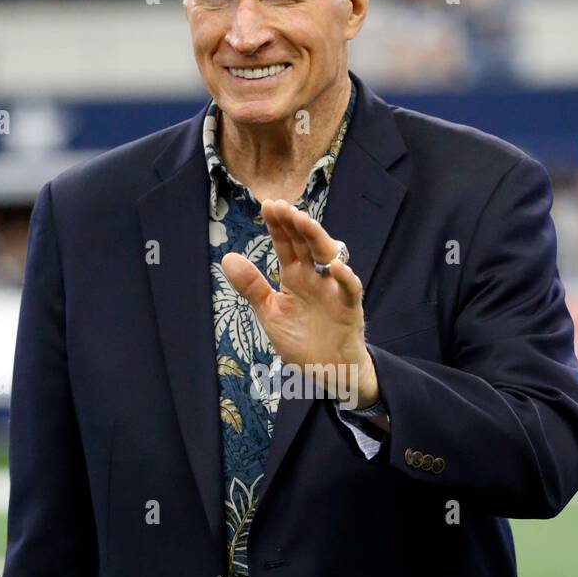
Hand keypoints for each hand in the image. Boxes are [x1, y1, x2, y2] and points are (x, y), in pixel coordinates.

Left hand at [221, 199, 378, 406]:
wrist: (327, 371)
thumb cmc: (300, 340)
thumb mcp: (270, 313)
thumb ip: (252, 286)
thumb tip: (227, 257)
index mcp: (295, 276)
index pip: (286, 245)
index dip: (278, 226)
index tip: (268, 205)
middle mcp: (315, 277)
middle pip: (306, 244)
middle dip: (296, 224)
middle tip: (283, 206)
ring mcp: (333, 290)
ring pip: (329, 258)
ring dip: (317, 239)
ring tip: (304, 221)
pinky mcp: (349, 308)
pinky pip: (350, 289)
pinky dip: (345, 277)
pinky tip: (336, 265)